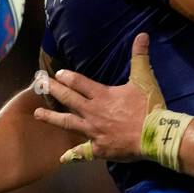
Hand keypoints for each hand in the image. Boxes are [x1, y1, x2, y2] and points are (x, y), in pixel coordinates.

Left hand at [32, 33, 163, 162]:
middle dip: (52, 90)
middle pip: (67, 99)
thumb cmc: (149, 106)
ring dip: (51, 118)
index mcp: (101, 95)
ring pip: (67, 123)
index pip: (78, 83)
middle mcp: (92, 112)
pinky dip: (72, 155)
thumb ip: (140, 56)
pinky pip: (82, 152)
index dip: (67, 77)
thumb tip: (143, 34)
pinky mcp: (98, 148)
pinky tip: (62, 158)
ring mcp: (93, 131)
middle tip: (39, 84)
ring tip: (38, 114)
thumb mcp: (145, 78)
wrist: (155, 135)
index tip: (57, 74)